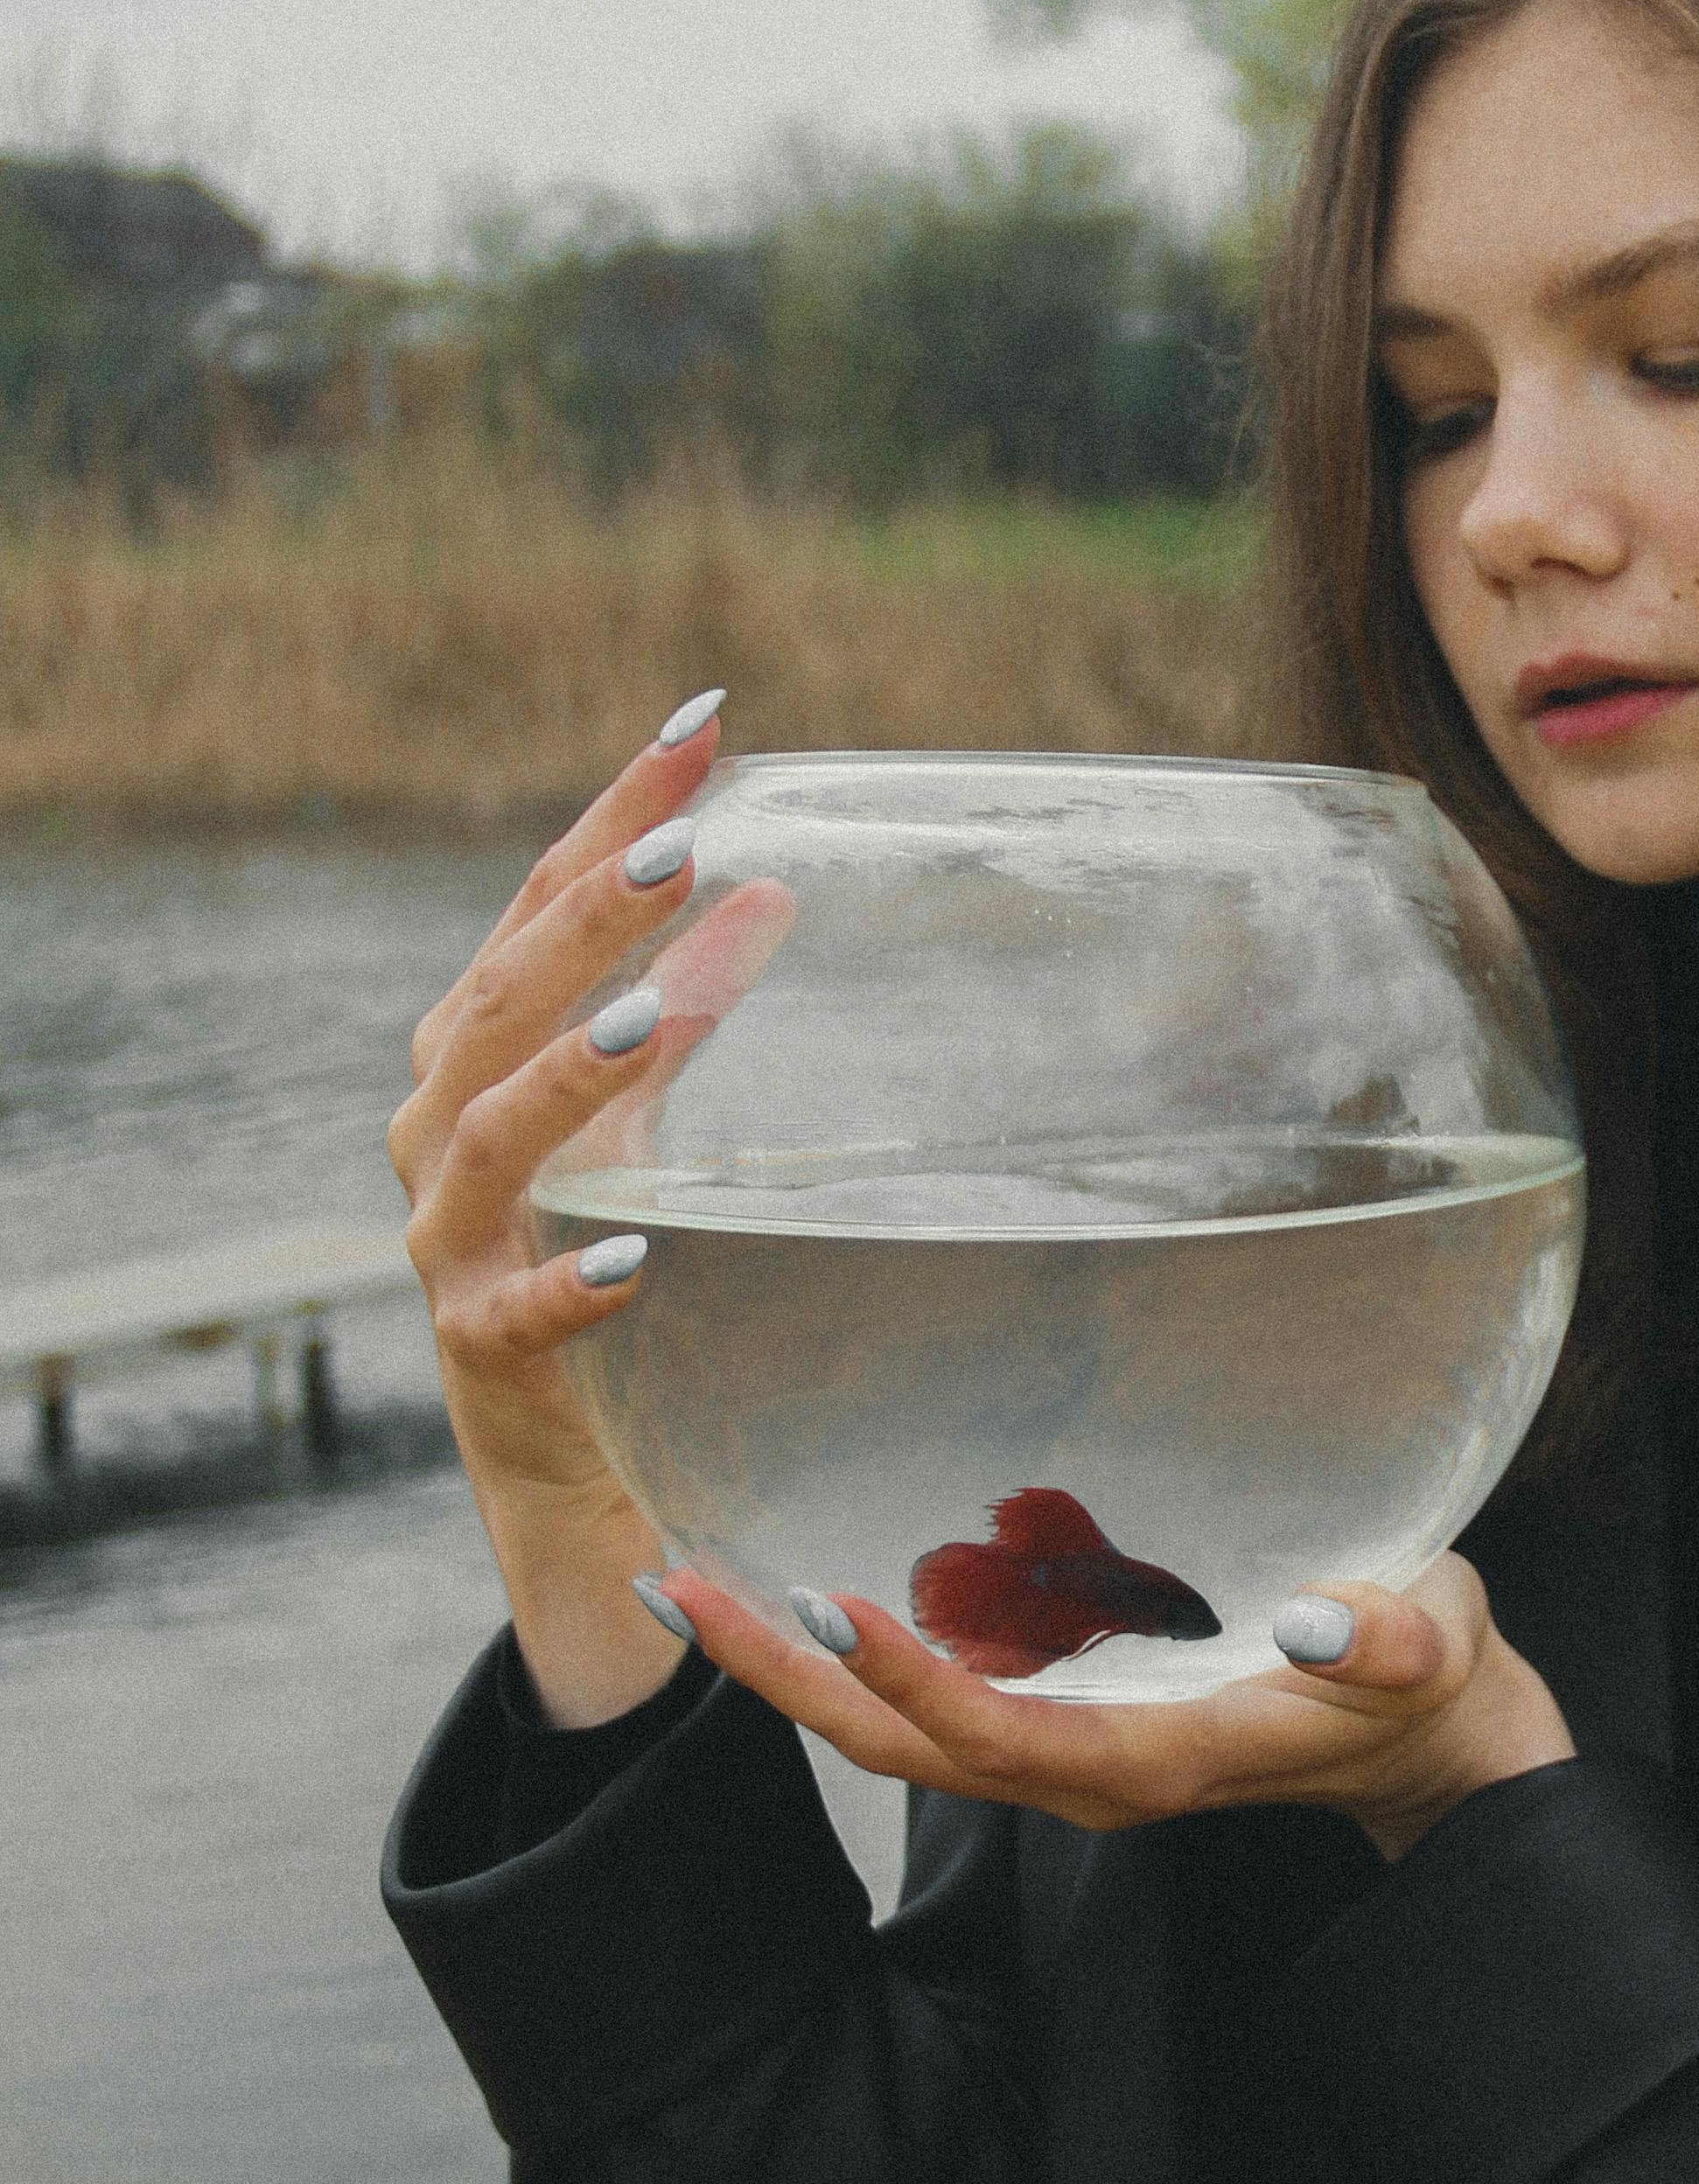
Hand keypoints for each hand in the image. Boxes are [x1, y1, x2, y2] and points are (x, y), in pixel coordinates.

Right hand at [389, 688, 760, 1726]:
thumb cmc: (604, 1242)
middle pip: (500, 998)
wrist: (570, 1452)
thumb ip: (693, 1006)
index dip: (612, 815)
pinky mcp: (477, 1346)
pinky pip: (513, 1309)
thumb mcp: (648, 1116)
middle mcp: (440, 1126)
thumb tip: (773, 890)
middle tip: (681, 847)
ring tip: (658, 1021)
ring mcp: (450, 1236)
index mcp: (477, 1050)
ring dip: (570, 1074)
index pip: (539, 906)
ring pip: (489, 1138)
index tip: (699, 731)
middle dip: (587, 919)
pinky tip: (631, 1258)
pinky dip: (567, 1280)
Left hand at [637, 1552, 1574, 1863]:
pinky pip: (928, 1701)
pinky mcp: (1060, 1720)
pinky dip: (847, 1653)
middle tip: (679, 1586)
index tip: (830, 1604)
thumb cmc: (1428, 1677)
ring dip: (790, 1668)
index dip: (914, 1682)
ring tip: (686, 1584)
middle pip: (903, 1744)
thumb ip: (1390, 1642)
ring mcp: (1064, 1751)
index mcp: (1152, 1762)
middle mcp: (1084, 1772)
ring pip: (897, 1730)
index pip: (1001, 1737)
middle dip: (788, 1677)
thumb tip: (1331, 1621)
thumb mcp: (1432, 1647)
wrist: (1430, 1737)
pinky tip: (791, 1586)